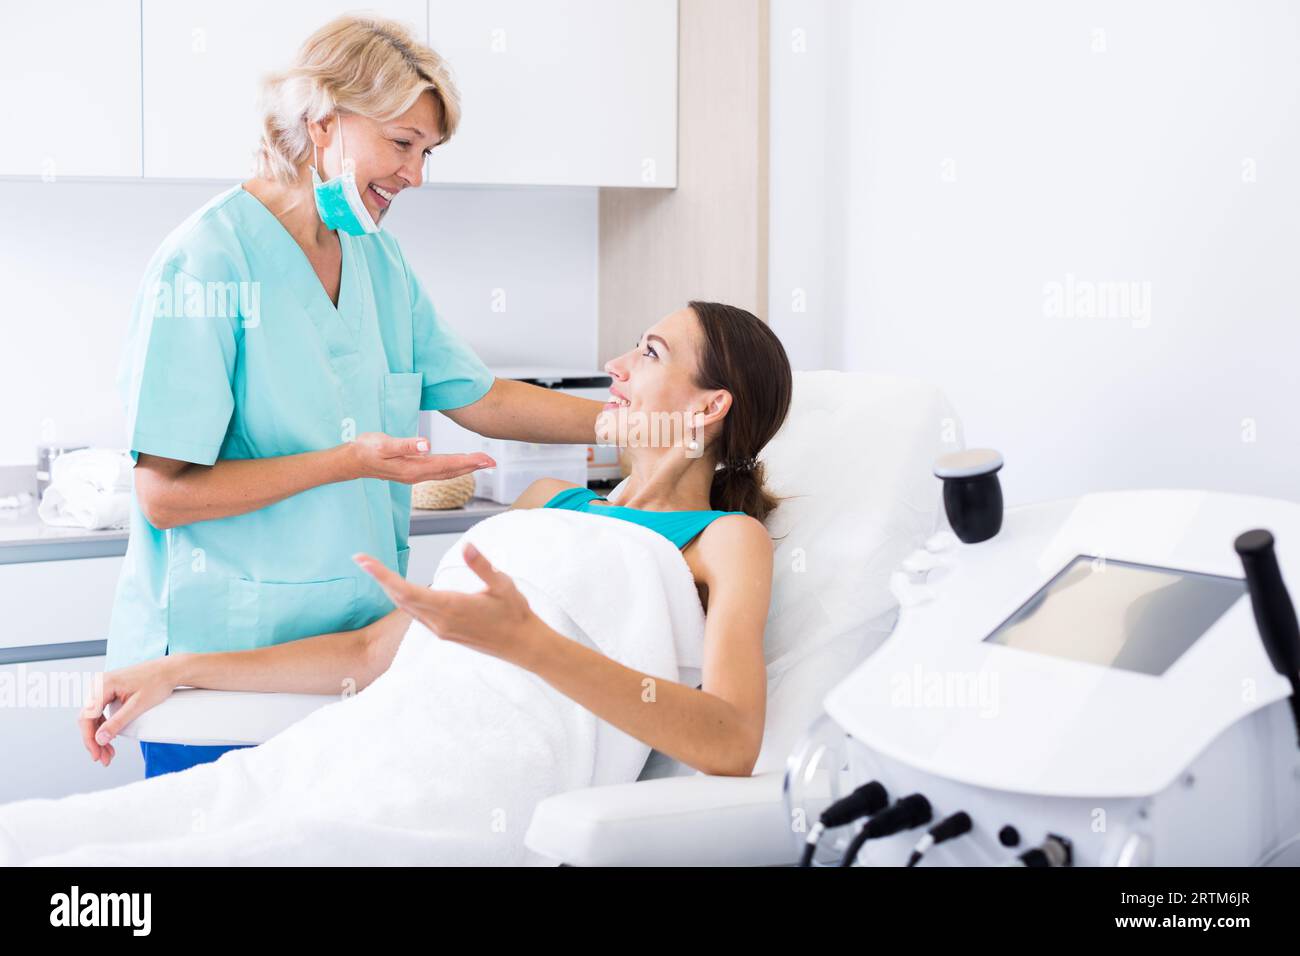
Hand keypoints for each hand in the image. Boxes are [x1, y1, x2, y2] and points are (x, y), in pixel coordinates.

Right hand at [78, 656, 185, 766]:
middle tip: (104, 758)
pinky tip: (110, 738)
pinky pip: (101, 711)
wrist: (170, 670)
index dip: (90, 739)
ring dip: (99, 735)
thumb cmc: (157, 682)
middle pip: (88, 718)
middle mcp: (99, 684)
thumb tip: (100, 739)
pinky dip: (105, 726)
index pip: (87, 717)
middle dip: (95, 740)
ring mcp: (104, 687)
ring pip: (94, 716)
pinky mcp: (110, 690)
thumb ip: (118, 722)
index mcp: (103, 685)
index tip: (97, 754)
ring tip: (109, 752)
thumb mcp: (138, 705)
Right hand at [346, 432, 495, 484]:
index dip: (469, 462)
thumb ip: (406, 444)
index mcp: (414, 468)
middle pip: (452, 471)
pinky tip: (458, 464)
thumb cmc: (366, 450)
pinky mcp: (412, 471)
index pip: (448, 465)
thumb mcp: (384, 444)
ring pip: (446, 472)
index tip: (486, 459)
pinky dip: (453, 467)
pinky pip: (439, 471)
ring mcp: (415, 475)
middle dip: (473, 466)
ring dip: (465, 467)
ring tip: (482, 462)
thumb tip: (426, 444)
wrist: (352, 461)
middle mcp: (418, 474)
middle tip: (493, 462)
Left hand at [353, 543, 552, 669]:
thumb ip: (481, 566)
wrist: (523, 645)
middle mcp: (440, 621)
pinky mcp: (445, 633)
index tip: (363, 561)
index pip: (406, 590)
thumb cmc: (515, 613)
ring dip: (390, 589)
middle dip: (379, 578)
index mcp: (450, 607)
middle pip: (400, 598)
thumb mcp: (502, 585)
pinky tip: (402, 592)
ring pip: (406, 608)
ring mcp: (441, 630)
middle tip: (361, 559)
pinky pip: (417, 615)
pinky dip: (404, 600)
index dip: (382, 575)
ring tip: (376, 571)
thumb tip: (467, 546)